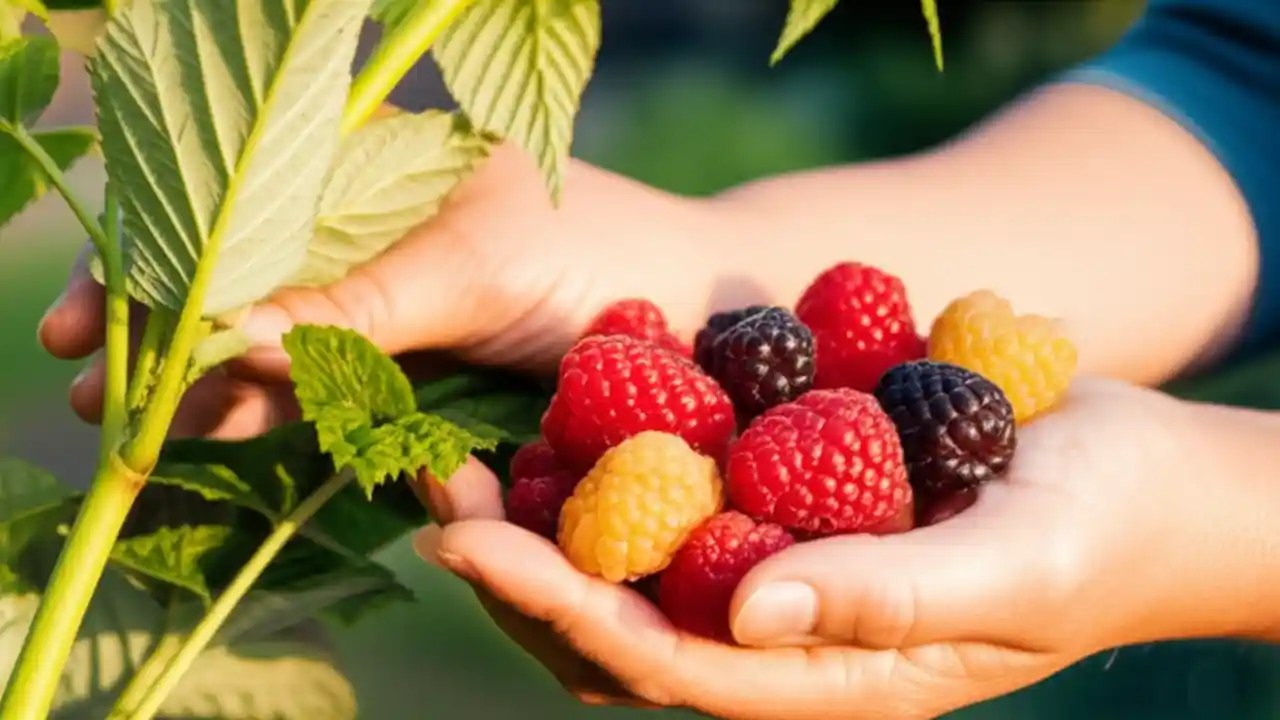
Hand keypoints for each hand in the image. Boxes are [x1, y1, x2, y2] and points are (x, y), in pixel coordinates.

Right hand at [37, 143, 740, 438]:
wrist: (705, 316)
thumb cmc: (605, 260)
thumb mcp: (472, 270)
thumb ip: (352, 307)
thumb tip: (215, 336)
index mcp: (386, 154)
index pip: (242, 195)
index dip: (157, 258)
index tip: (84, 325)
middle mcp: (381, 212)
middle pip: (247, 268)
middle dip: (170, 330)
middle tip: (99, 400)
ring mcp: (400, 283)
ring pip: (283, 330)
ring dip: (217, 379)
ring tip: (148, 432)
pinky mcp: (427, 345)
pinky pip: (335, 374)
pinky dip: (286, 403)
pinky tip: (233, 430)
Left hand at [415, 378, 1276, 719]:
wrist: (1144, 477)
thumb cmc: (1099, 538)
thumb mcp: (1010, 575)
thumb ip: (882, 601)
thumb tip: (741, 614)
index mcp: (821, 674)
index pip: (661, 661)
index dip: (558, 604)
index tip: (467, 540)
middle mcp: (781, 623)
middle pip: (620, 617)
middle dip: (521, 563)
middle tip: (436, 489)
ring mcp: (780, 553)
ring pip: (635, 552)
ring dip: (550, 506)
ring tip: (468, 448)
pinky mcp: (791, 487)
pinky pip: (686, 479)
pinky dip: (621, 446)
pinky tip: (570, 392)